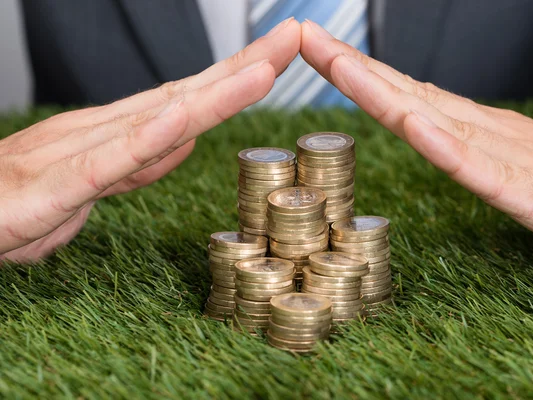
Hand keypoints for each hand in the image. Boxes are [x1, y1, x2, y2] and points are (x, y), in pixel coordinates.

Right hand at [0, 18, 300, 262]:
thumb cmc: (24, 201)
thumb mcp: (97, 183)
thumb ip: (142, 162)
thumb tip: (187, 140)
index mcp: (121, 132)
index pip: (192, 98)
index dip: (239, 78)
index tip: (281, 57)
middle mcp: (109, 130)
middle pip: (190, 94)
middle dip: (246, 66)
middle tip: (295, 37)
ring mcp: (85, 153)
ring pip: (161, 120)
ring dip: (216, 94)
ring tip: (264, 69)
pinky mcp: (58, 187)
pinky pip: (108, 163)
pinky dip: (147, 142)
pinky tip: (182, 121)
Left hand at [300, 20, 532, 263]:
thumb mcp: (513, 164)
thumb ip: (471, 147)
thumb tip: (431, 130)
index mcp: (475, 130)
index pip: (406, 94)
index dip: (360, 73)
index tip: (319, 52)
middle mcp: (482, 132)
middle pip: (405, 94)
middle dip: (351, 66)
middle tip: (304, 36)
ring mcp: (505, 157)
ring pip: (432, 119)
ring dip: (381, 90)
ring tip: (339, 63)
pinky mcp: (529, 193)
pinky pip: (481, 169)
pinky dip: (445, 146)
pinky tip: (414, 125)